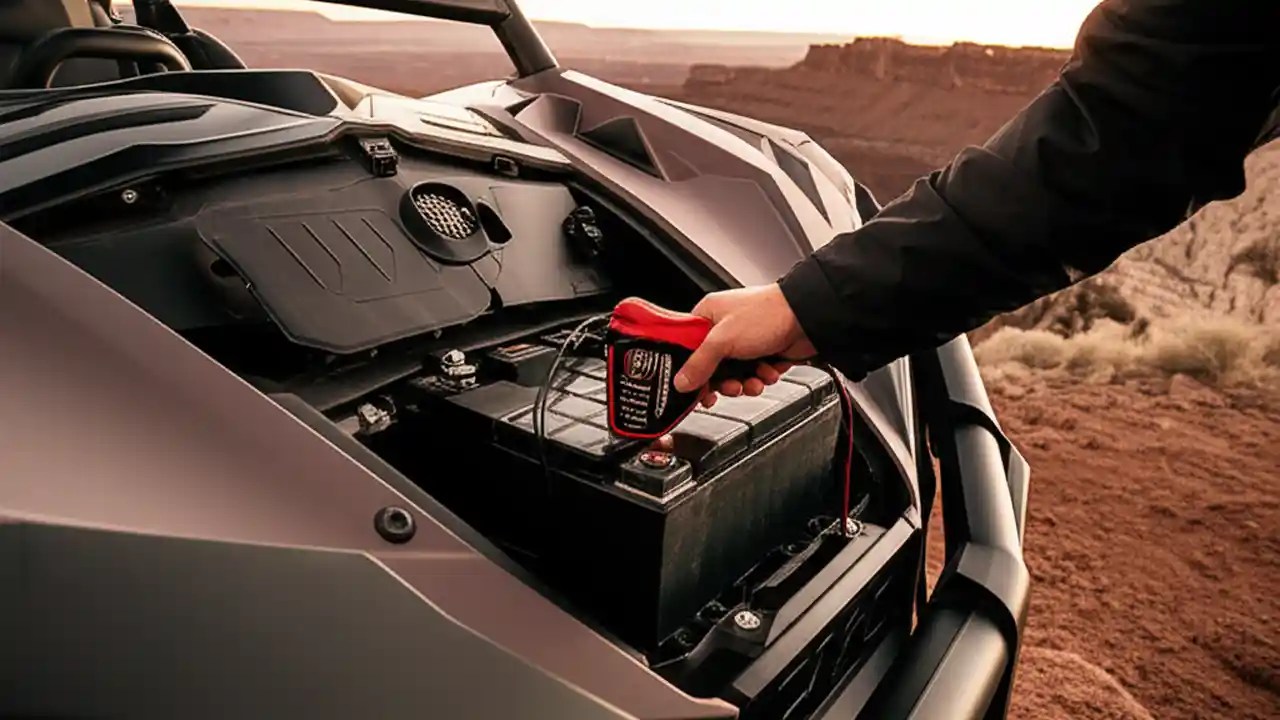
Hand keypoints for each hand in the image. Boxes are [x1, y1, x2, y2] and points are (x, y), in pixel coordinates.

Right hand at [673, 283, 816, 407]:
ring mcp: (744, 340)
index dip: (688, 369)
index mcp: (708, 315)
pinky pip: (752, 374)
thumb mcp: (723, 340)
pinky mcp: (762, 352)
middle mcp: (724, 327)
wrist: (807, 318)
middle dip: (722, 382)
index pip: (686, 346)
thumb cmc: (768, 313)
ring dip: (744, 383)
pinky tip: (767, 372)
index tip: (691, 386)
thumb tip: (681, 382)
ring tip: (752, 381)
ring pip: (733, 374)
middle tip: (729, 387)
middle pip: (710, 366)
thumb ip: (699, 363)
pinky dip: (760, 377)